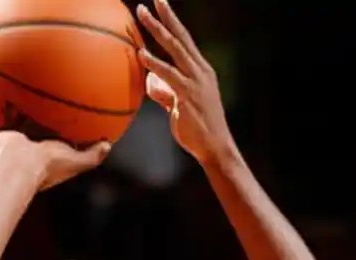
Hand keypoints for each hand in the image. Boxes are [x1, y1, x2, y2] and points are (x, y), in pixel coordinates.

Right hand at [0, 129, 109, 189]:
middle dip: (14, 133)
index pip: (37, 145)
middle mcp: (15, 155)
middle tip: (15, 118)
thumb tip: (108, 144)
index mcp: (35, 156)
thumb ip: (92, 155)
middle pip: (13, 141)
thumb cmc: (46, 165)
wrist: (19, 166)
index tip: (44, 127)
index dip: (40, 138)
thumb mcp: (74, 160)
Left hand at [136, 0, 234, 162]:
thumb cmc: (197, 129)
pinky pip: (169, 75)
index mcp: (201, 70)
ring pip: (175, 49)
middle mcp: (200, 71)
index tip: (161, 5)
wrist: (214, 148)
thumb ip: (165, 92)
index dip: (173, 21)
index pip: (185, 40)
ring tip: (141, 15)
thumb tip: (149, 82)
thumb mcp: (178, 106)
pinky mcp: (188, 95)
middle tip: (153, 0)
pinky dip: (155, 63)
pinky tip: (141, 54)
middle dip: (166, 16)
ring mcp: (196, 81)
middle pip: (181, 37)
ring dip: (157, 30)